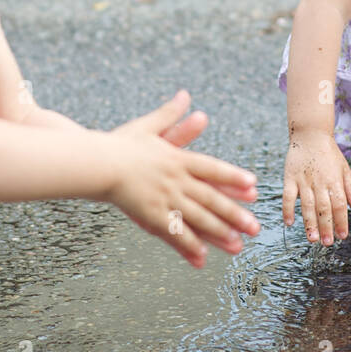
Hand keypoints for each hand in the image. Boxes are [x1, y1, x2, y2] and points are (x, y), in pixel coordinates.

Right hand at [107, 91, 259, 266]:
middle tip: (255, 226)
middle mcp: (176, 179)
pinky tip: (202, 258)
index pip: (212, 168)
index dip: (234, 177)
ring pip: (198, 218)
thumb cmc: (119, 143)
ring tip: (237, 245)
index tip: (253, 185)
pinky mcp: (150, 214)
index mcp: (178, 158)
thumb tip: (184, 94)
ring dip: (219, 232)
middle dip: (234, 213)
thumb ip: (170, 113)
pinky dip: (189, 244)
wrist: (96, 162)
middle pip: (211, 198)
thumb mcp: (148, 126)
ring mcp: (164, 197)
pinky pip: (174, 232)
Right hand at [283, 129, 350, 245]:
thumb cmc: (329, 154)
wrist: (310, 135)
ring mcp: (303, 180)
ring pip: (307, 204)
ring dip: (309, 223)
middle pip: (324, 207)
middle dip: (326, 226)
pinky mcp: (290, 177)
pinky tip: (289, 222)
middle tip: (327, 243)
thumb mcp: (345, 169)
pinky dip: (287, 209)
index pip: (339, 204)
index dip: (341, 221)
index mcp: (334, 180)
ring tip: (312, 239)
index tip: (342, 236)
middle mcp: (319, 182)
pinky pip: (288, 196)